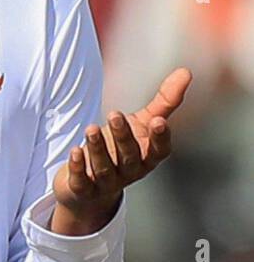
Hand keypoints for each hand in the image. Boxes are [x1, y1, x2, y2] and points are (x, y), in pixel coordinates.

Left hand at [49, 68, 191, 235]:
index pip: (159, 150)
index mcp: (147, 157)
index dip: (161, 138)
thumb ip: (164, 101)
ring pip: (104, 168)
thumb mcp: (142, 124)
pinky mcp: (83, 189)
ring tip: (90, 128)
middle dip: (123, 136)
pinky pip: (82, 181)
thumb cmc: (121, 148)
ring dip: (98, 149)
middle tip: (115, 114)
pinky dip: (78, 167)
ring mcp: (106, 183)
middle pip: (129, 156)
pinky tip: (74, 150)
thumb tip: (186, 71)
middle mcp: (130, 172)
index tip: (159, 121)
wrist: (90, 186)